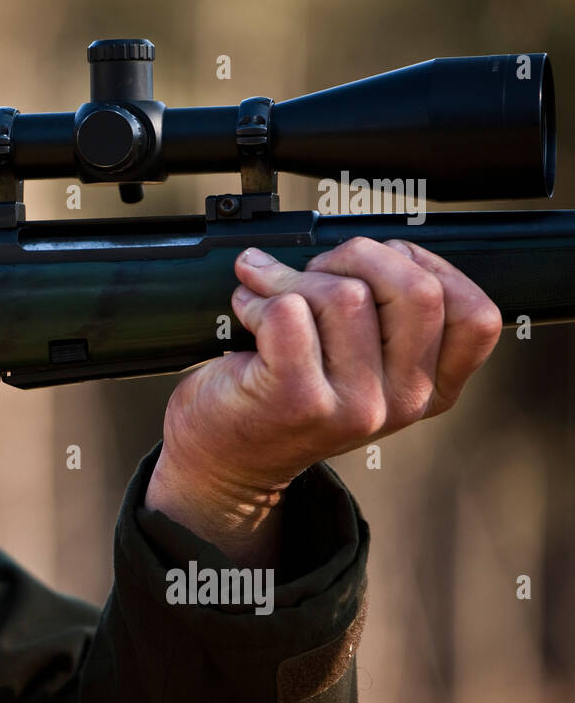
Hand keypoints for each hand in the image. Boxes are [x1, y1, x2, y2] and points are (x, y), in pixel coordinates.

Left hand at [144, 238, 501, 564]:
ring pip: (346, 294)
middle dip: (358, 256)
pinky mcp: (298, 399)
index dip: (428, 266)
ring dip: (293, 276)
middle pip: (418, 290)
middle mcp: (404, 402)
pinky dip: (258, 296)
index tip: (379, 261)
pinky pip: (289, 309)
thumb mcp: (361, 365)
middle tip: (314, 270)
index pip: (476, 316)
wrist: (226, 456)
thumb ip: (389, 318)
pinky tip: (247, 310)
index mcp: (432, 389)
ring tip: (266, 291)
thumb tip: (379, 246)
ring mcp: (354, 405)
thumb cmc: (287, 392)